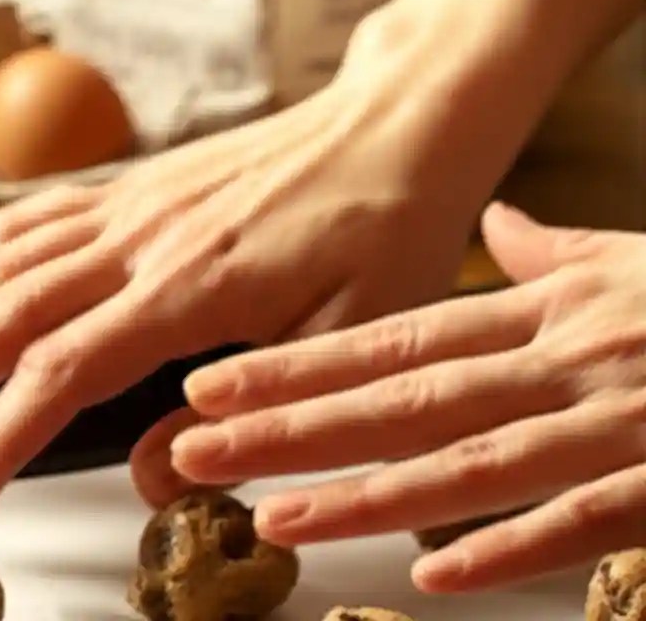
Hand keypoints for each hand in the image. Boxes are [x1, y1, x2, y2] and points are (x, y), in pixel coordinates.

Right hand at [0, 36, 519, 528]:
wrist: (397, 121)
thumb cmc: (388, 224)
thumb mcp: (346, 341)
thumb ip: (250, 416)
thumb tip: (161, 481)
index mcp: (190, 286)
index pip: (61, 372)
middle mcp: (139, 241)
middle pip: (3, 312)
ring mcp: (127, 208)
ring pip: (0, 264)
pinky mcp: (129, 189)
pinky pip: (30, 220)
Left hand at [174, 203, 645, 592]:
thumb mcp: (636, 261)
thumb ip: (559, 252)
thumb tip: (503, 222)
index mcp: (541, 312)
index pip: (391, 340)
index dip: (297, 366)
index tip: (213, 387)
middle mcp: (562, 361)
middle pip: (404, 400)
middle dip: (293, 429)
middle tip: (195, 452)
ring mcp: (618, 420)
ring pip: (472, 462)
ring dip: (368, 495)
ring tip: (274, 519)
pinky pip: (585, 519)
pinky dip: (513, 547)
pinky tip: (436, 575)